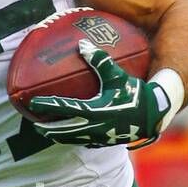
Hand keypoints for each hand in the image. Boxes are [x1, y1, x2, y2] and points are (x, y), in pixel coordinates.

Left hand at [29, 40, 172, 147]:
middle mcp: (94, 127)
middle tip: (36, 125)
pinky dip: (75, 140)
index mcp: (94, 110)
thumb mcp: (117, 75)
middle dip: (49, 129)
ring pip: (74, 139)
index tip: (33, 103)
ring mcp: (100, 137)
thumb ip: (99, 60)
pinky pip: (86, 142)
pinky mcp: (107, 141)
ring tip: (49, 133)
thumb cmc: (135, 93)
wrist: (154, 114)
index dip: (47, 105)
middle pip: (64, 131)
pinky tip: (73, 136)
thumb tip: (82, 44)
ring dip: (60, 137)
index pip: (64, 108)